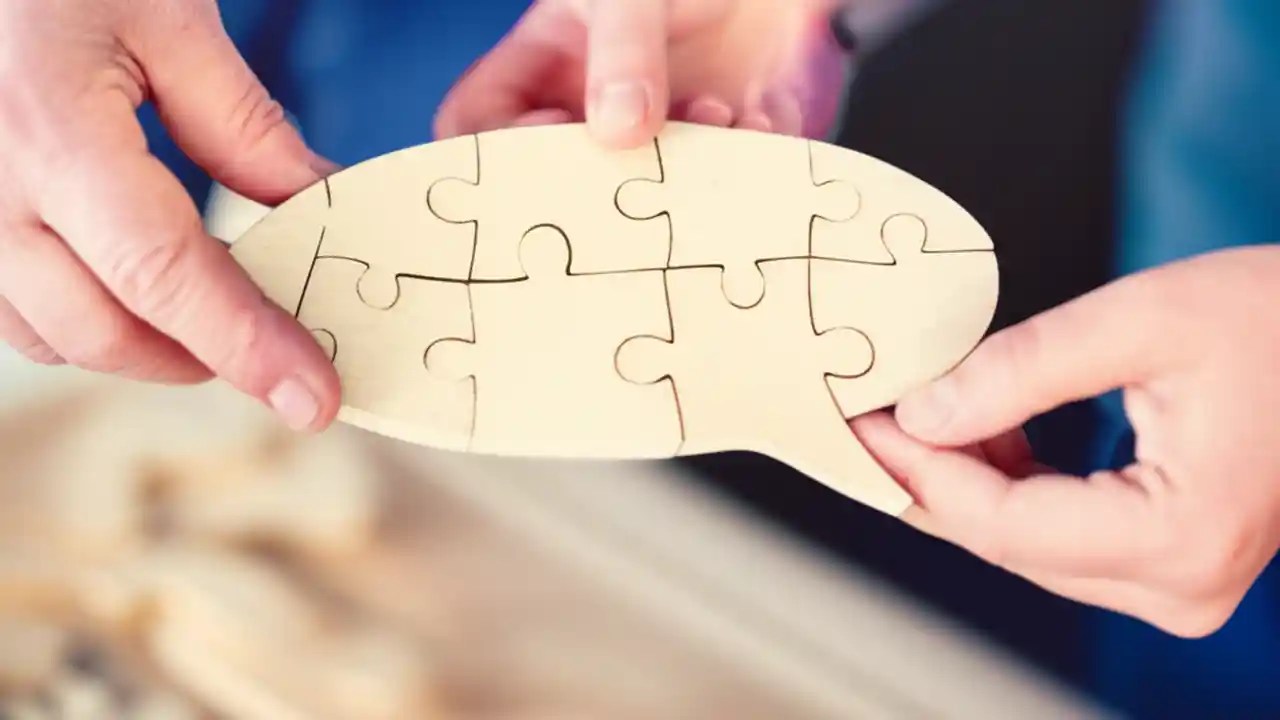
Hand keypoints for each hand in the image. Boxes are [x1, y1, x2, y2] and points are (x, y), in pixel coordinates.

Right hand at [0, 2, 339, 430]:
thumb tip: (319, 209)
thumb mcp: (168, 17)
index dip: (245, 344)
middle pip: (102, 330)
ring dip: (140, 344)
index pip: (161, 274)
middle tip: (278, 348)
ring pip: (48, 334)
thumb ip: (243, 126)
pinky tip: (134, 287)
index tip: (313, 398)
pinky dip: (82, 317)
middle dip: (202, 357)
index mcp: (49, 128)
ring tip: (211, 313)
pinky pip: (10, 307)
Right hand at [434, 0, 847, 146]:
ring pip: (644, 189)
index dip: (497, 150)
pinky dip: (742, 158)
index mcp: (539, 69)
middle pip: (559, 179)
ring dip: (684, 165)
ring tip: (714, 113)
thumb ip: (623, 51)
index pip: (476, 125)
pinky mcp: (715, 150)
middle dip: (600, 180)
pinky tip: (758, 116)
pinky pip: (718, 182)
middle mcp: (586, 112)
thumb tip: (621, 132)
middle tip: (638, 170)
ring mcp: (651, 136)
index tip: (559, 133)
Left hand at [853, 246, 1279, 636]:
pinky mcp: (1173, 562)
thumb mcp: (1143, 320)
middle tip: (866, 416)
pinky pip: (1061, 536)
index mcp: (1181, 535)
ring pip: (1027, 544)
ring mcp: (1180, 584)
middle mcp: (1181, 585)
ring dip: (966, 481)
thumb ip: (1022, 370)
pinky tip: (984, 430)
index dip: (917, 470)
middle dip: (929, 476)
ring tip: (920, 410)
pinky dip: (1012, 486)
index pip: (1002, 524)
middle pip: (1006, 543)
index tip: (858, 423)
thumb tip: (922, 413)